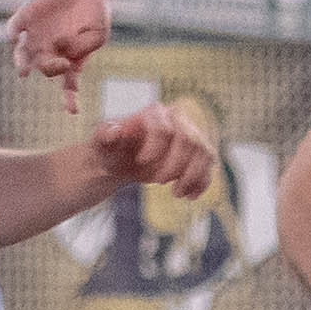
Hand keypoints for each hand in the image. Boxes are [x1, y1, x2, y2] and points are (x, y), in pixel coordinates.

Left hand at [8, 0, 114, 108]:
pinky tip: (16, 36)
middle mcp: (49, 49)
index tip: (73, 110)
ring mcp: (36, 34)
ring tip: (24, 69)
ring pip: (22, 54)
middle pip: (42, 68)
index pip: (67, 83)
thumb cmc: (96, 12)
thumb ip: (85, 47)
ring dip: (21, 62)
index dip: (69, 98)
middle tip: (61, 62)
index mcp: (68, 57)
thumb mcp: (99, 34)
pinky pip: (13, 28)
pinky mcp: (27, 16)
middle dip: (50, 69)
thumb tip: (66, 53)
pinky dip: (12, 33)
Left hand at [90, 101, 216, 197]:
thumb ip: (104, 135)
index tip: (142, 161)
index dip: (156, 147)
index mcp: (154, 113)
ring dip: (193, 176)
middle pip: (189, 140)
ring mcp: (190, 135)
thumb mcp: (101, 143)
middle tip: (159, 181)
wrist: (121, 161)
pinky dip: (202, 183)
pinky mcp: (197, 153)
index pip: (165, 128)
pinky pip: (209, 166)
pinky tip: (190, 196)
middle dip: (176, 165)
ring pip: (205, 153)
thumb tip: (113, 132)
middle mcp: (177, 120)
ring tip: (176, 193)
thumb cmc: (110, 149)